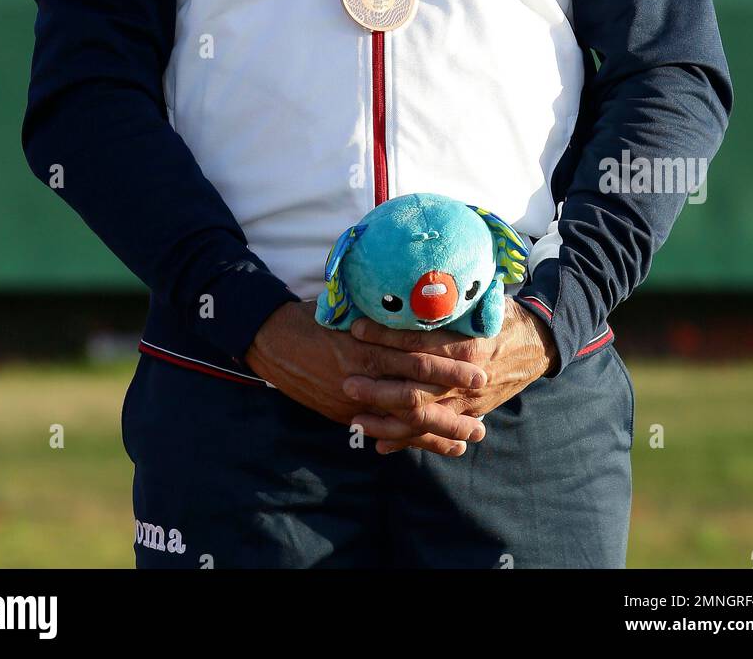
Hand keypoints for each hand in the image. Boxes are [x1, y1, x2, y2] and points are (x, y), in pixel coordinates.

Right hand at [243, 300, 490, 456]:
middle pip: (415, 392)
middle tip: (482, 405)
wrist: (270, 338)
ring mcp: (351, 399)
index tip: (477, 363)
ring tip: (469, 434)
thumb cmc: (313, 314)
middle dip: (451, 400)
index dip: (448, 362)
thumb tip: (420, 308)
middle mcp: (360, 374)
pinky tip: (435, 445)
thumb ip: (381, 315)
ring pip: (402, 419)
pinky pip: (382, 430)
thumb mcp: (348, 306)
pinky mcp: (342, 413)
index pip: (415, 355)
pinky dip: (410, 439)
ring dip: (438, 428)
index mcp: (365, 342)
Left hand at [342, 298, 558, 455]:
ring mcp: (466, 401)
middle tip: (347, 381)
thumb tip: (410, 281)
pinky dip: (406, 441)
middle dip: (379, 387)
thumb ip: (448, 301)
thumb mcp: (480, 303)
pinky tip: (379, 444)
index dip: (386, 336)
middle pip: (415, 386)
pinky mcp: (467, 415)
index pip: (419, 341)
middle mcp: (465, 377)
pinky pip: (433, 433)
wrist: (536, 346)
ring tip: (354, 416)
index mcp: (466, 345)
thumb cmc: (501, 317)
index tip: (357, 329)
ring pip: (421, 417)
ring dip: (386, 419)